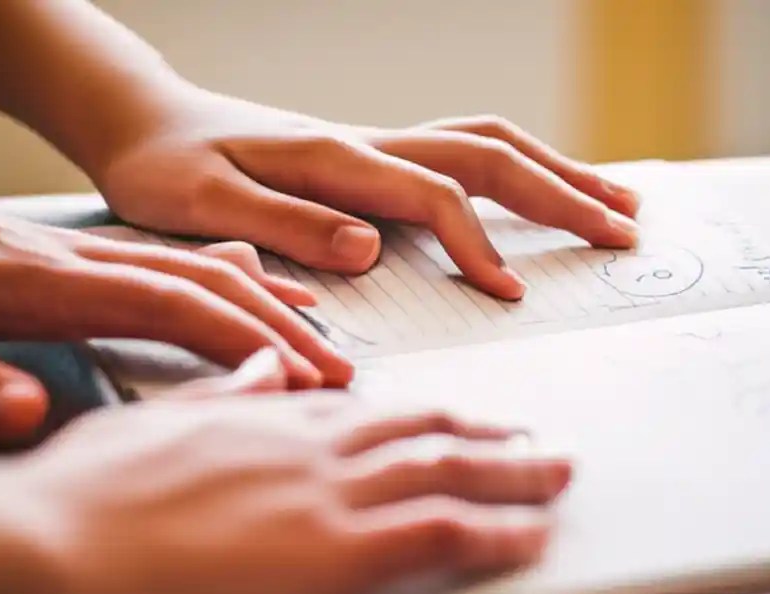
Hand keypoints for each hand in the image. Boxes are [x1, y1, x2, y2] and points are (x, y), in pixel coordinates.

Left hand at [0, 127, 352, 442]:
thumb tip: (30, 414)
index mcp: (38, 282)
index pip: (165, 304)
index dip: (238, 341)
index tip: (295, 380)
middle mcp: (74, 257)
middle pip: (202, 282)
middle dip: (278, 330)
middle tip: (338, 377)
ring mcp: (80, 251)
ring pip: (196, 268)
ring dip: (266, 304)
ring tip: (323, 343)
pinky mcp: (77, 255)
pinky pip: (172, 260)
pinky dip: (227, 275)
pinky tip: (261, 283)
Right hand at [19, 354, 569, 593]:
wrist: (46, 546)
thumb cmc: (79, 495)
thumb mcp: (151, 425)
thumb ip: (220, 395)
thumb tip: (267, 371)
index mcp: (267, 414)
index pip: (369, 405)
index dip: (424, 412)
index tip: (458, 417)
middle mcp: (309, 442)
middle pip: (424, 428)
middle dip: (489, 434)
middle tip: (536, 439)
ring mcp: (325, 493)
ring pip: (449, 470)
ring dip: (515, 473)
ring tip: (559, 474)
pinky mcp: (331, 552)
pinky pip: (442, 533)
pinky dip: (498, 532)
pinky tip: (534, 534)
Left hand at [85, 86, 640, 300]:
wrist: (144, 122)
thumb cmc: (163, 168)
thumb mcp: (201, 203)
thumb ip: (284, 223)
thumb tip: (373, 247)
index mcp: (335, 159)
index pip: (434, 195)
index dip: (478, 244)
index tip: (511, 295)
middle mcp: (368, 144)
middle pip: (488, 155)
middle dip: (562, 192)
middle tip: (625, 231)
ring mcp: (377, 148)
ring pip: (487, 146)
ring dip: (557, 172)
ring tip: (618, 203)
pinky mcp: (373, 161)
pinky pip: (465, 156)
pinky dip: (521, 171)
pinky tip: (544, 190)